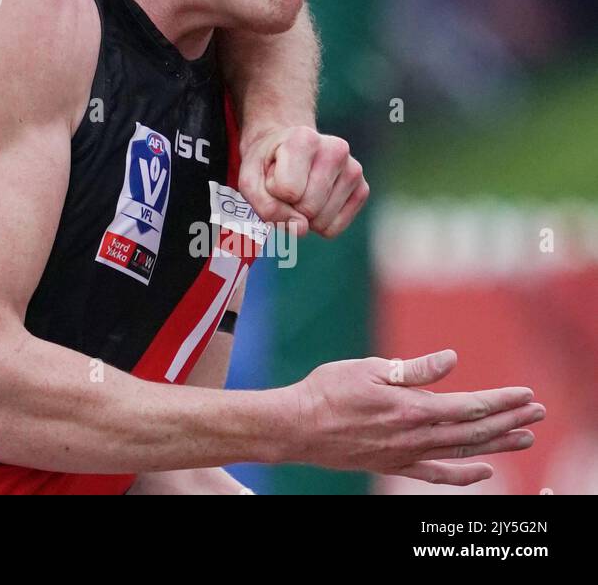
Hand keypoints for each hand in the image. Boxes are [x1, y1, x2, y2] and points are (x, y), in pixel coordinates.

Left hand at [239, 125, 367, 237]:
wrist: (284, 150)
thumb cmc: (265, 165)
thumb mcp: (249, 181)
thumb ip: (266, 206)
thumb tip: (301, 229)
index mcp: (305, 139)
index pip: (287, 191)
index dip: (273, 191)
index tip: (273, 174)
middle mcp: (336, 149)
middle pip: (307, 208)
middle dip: (289, 205)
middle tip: (286, 184)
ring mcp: (353, 169)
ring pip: (321, 221)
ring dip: (303, 216)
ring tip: (299, 189)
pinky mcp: (362, 189)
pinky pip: (333, 228)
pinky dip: (317, 223)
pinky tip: (314, 199)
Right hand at [289, 349, 543, 485]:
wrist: (297, 426)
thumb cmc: (328, 390)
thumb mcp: (371, 368)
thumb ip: (415, 369)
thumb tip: (452, 359)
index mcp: (412, 407)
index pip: (470, 405)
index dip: (502, 400)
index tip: (526, 394)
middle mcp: (416, 436)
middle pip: (475, 431)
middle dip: (510, 421)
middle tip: (538, 414)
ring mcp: (407, 455)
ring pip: (464, 452)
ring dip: (498, 445)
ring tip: (525, 439)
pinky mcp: (394, 465)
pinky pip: (438, 475)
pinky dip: (465, 475)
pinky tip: (485, 471)